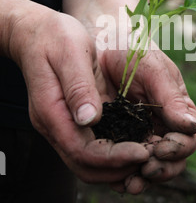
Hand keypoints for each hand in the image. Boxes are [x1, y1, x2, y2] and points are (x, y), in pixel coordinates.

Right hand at [8, 5, 150, 184]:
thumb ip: (78, 86)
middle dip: (120, 168)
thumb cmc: (55, 38)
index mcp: (53, 112)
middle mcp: (55, 127)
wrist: (38, 34)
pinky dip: (114, 155)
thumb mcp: (70, 53)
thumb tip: (89, 119)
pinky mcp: (71, 123)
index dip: (115, 158)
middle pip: (86, 167)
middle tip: (151, 156)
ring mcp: (62, 127)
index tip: (143, 152)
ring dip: (118, 166)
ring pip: (89, 164)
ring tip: (148, 154)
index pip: (83, 151)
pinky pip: (92, 150)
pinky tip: (135, 144)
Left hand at [96, 46, 195, 193]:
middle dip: (162, 169)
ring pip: (149, 166)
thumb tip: (192, 127)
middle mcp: (162, 126)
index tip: (162, 148)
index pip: (188, 139)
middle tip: (146, 170)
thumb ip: (171, 98)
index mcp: (178, 110)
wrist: (102, 44)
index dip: (179, 148)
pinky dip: (122, 174)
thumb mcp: (153, 69)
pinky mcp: (118, 139)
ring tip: (130, 184)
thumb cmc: (133, 50)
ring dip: (143, 178)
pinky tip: (115, 180)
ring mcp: (140, 135)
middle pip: (172, 160)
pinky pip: (124, 162)